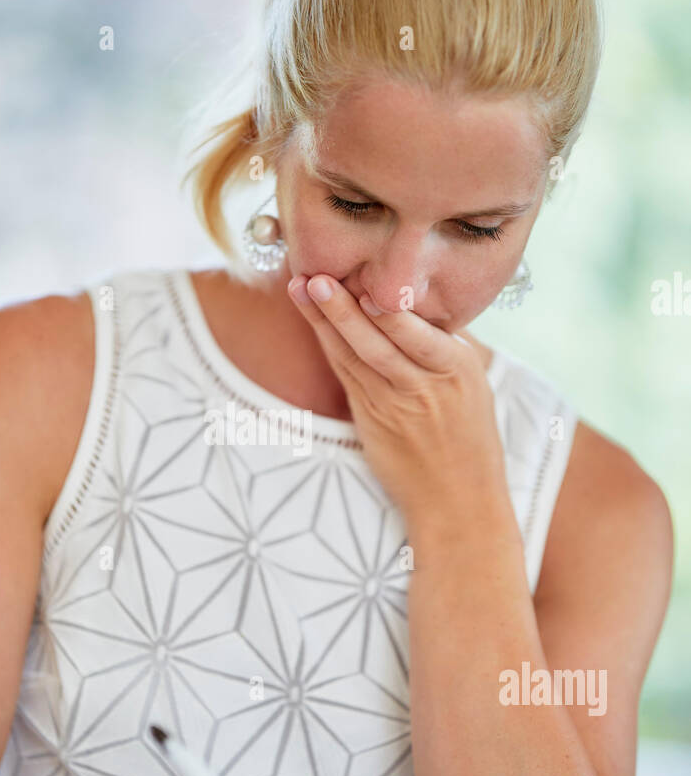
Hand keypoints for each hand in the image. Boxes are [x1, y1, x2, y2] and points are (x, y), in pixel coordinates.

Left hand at [288, 273, 507, 523]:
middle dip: (344, 308)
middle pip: (377, 342)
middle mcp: (425, 386)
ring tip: (301, 287)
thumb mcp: (474, 383)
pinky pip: (346, 376)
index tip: (364, 275)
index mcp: (457, 369)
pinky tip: (314, 322)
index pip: (415, 332)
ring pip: (353, 357)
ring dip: (324, 321)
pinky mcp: (370, 421)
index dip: (386, 307)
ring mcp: (394, 406)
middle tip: (315, 276)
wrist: (458, 500)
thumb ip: (445, 342)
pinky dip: (329, 346)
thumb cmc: (470, 434)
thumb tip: (417, 296)